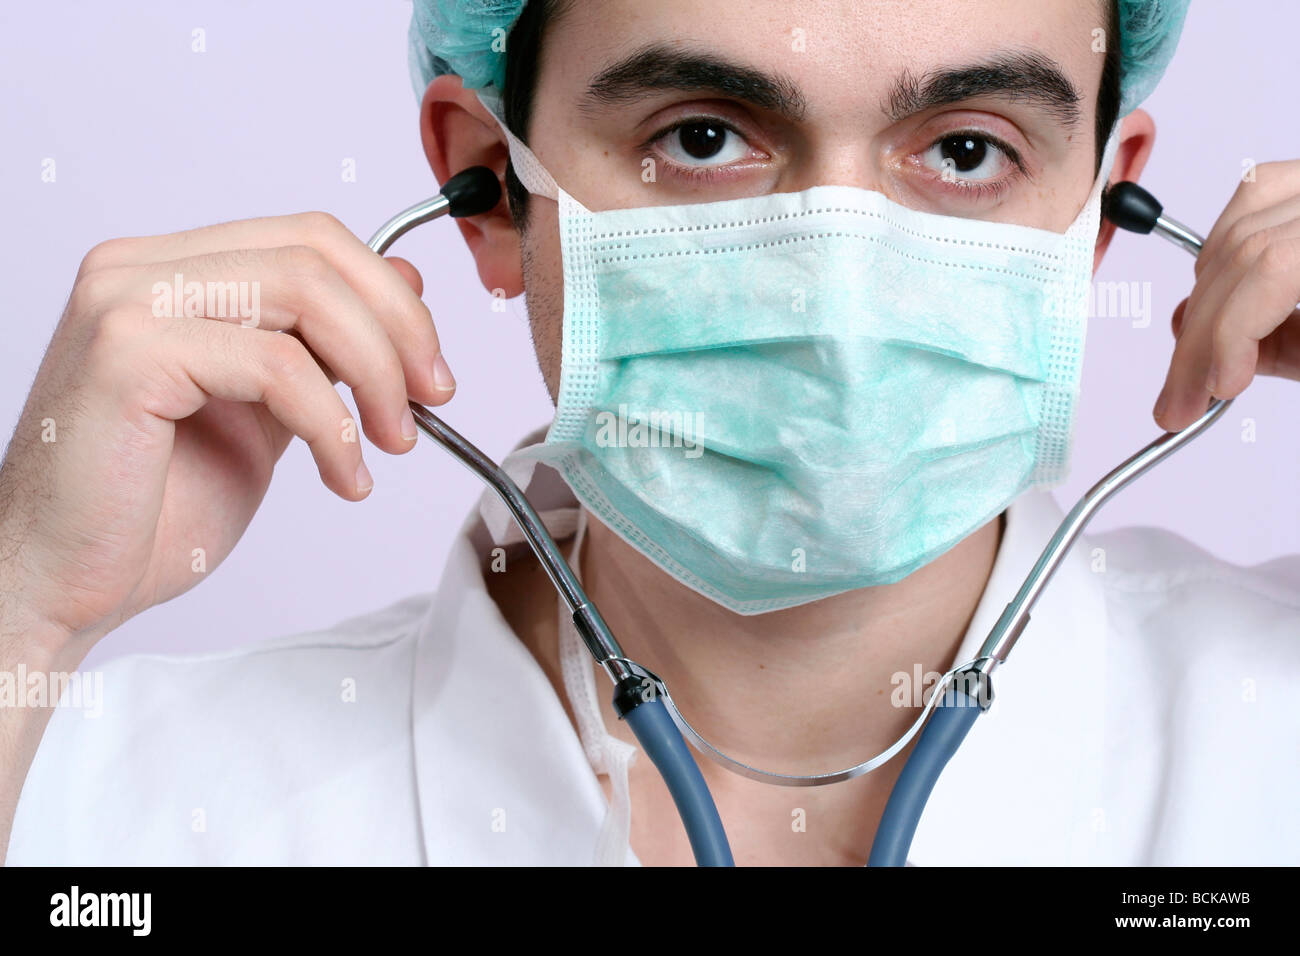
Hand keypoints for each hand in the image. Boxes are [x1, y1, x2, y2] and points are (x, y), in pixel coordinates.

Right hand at [0, 212, 454, 650]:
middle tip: (431, 401)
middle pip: (317, 251)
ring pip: (306, 294)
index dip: (390, 297)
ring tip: (390, 443)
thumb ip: (320, 349)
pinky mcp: (127, 354)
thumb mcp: (267, 412)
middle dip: (398, 329)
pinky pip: (274, 366)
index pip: (311, 238)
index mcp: (172, 269)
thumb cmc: (154, 507)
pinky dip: (332, 425)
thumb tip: (402, 288)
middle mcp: (141, 267)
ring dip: (374, 374)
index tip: (431, 368)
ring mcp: (128, 301)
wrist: (65, 582)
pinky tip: (343, 476)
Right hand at [1154, 161, 1299, 430]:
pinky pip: (1251, 197)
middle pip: (1241, 253)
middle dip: (1201, 338)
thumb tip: (1218, 368)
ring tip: (1199, 358)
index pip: (1270, 268)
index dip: (1228, 334)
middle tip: (1179, 401)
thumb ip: (1293, 352)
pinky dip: (1220, 249)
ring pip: (1235, 227)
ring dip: (1204, 300)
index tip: (1214, 390)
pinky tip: (1217, 294)